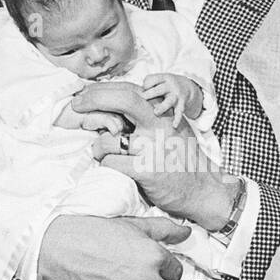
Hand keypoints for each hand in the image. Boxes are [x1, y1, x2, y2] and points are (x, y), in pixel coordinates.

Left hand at [74, 80, 229, 225]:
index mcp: (165, 111)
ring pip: (108, 139)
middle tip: (76, 106)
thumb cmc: (180, 158)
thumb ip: (144, 114)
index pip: (130, 90)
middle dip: (93, 99)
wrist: (203, 189)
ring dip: (99, 148)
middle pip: (122, 99)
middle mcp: (161, 124)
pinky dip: (107, 165)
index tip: (85, 94)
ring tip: (106, 153)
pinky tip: (116, 168)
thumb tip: (106, 101)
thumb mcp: (169, 127)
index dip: (102, 90)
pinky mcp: (147, 170)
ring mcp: (154, 147)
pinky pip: (111, 162)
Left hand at [142, 73, 200, 127]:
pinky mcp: (182, 104)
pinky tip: (174, 125)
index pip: (152, 79)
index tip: (144, 90)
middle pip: (159, 90)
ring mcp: (177, 95)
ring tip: (156, 112)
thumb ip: (149, 84)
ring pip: (169, 101)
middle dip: (150, 94)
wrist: (187, 86)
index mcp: (164, 78)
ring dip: (162, 107)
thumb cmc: (167, 84)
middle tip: (142, 98)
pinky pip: (180, 112)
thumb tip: (137, 95)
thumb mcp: (161, 79)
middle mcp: (171, 86)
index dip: (146, 84)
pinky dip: (177, 119)